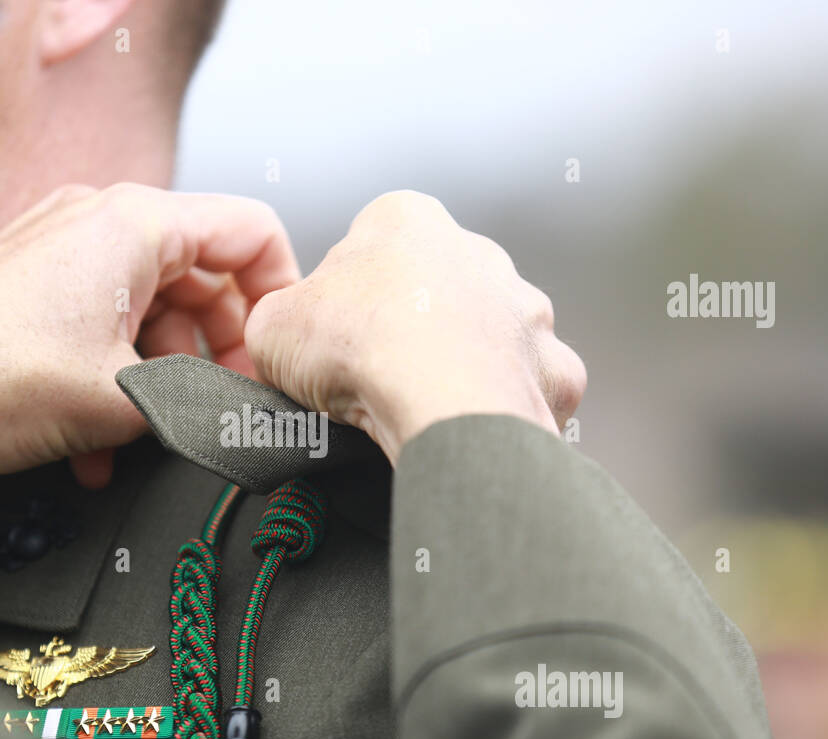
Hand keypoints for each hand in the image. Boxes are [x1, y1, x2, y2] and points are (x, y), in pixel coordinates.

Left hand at [0, 183, 298, 489]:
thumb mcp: (122, 401)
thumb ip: (201, 401)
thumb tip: (242, 417)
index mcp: (135, 223)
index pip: (252, 233)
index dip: (280, 297)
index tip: (277, 355)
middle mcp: (99, 221)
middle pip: (204, 277)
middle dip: (217, 352)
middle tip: (223, 405)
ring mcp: (63, 250)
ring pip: (153, 310)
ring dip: (160, 380)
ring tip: (148, 439)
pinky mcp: (35, 285)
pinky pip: (106, 323)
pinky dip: (116, 378)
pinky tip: (102, 443)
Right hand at [244, 190, 585, 463]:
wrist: (442, 401)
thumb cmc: (365, 347)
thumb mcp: (273, 326)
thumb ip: (277, 321)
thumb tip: (283, 340)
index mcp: (407, 221)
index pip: (368, 249)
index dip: (342, 302)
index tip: (331, 342)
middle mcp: (476, 253)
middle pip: (433, 294)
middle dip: (407, 333)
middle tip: (374, 378)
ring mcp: (523, 310)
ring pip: (487, 340)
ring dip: (459, 368)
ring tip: (421, 408)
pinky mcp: (554, 368)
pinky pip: (526, 389)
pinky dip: (502, 409)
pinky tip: (471, 428)